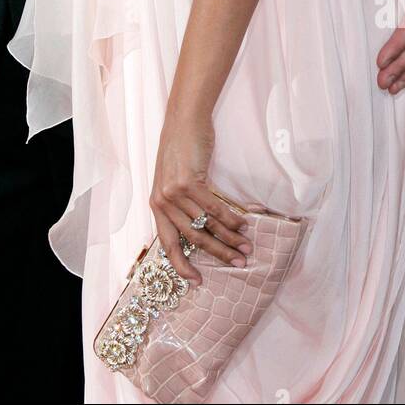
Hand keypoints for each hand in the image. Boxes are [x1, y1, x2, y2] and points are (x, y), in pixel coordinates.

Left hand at [150, 107, 249, 285]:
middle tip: (239, 264)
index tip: (198, 282)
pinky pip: (214, 208)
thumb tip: (204, 233)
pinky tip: (244, 224)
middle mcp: (162, 203)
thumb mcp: (173, 183)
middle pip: (193, 239)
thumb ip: (181, 207)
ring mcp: (174, 193)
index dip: (182, 266)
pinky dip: (231, 219)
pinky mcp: (188, 182)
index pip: (168, 245)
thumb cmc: (181, 152)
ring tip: (247, 247)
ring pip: (206, 225)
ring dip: (230, 238)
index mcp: (157, 207)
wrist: (183, 122)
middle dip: (219, 254)